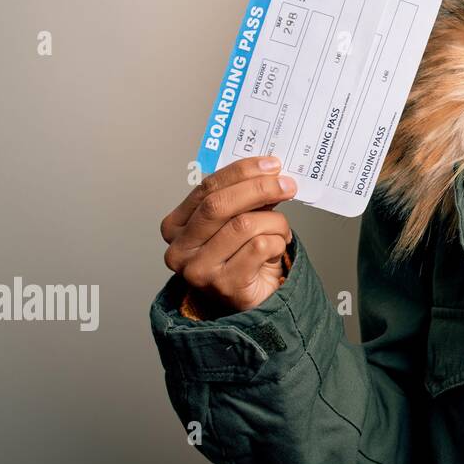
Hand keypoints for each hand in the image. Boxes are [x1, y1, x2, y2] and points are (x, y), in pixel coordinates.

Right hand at [160, 156, 296, 314]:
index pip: (207, 188)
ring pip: (245, 225)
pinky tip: (277, 249)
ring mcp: (198, 270)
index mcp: (176, 225)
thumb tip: (269, 172)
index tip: (271, 164)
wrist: (251, 299)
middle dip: (259, 189)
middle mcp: (180, 249)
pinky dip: (278, 242)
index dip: (242, 172)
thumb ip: (244, 198)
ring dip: (275, 222)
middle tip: (287, 185)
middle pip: (220, 205)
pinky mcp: (224, 285)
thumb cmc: (243, 256)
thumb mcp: (237, 220)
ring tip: (282, 231)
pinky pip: (260, 247)